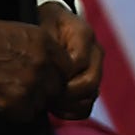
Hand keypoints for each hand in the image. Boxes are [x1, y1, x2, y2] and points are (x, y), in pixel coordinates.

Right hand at [0, 12, 65, 121]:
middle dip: (45, 90)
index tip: (47, 78)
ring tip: (11, 92)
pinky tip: (5, 101)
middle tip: (27, 88)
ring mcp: (28, 82)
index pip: (67, 67)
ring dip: (31, 102)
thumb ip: (40, 48)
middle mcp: (41, 63)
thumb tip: (49, 64)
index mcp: (44, 43)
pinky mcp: (13, 100)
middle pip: (56, 87)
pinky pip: (26, 114)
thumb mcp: (21, 31)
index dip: (56, 75)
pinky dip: (17, 112)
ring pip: (42, 102)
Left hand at [40, 1, 103, 119]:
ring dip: (68, 104)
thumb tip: (40, 68)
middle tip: (44, 97)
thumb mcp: (38, 27)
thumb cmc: (39, 25)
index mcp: (83, 34)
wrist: (47, 24)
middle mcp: (95, 51)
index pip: (77, 63)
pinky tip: (55, 108)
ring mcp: (96, 68)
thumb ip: (43, 46)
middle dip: (65, 94)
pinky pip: (87, 106)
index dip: (59, 75)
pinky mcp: (90, 82)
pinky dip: (71, 111)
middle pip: (89, 82)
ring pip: (90, 96)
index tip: (39, 79)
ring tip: (47, 102)